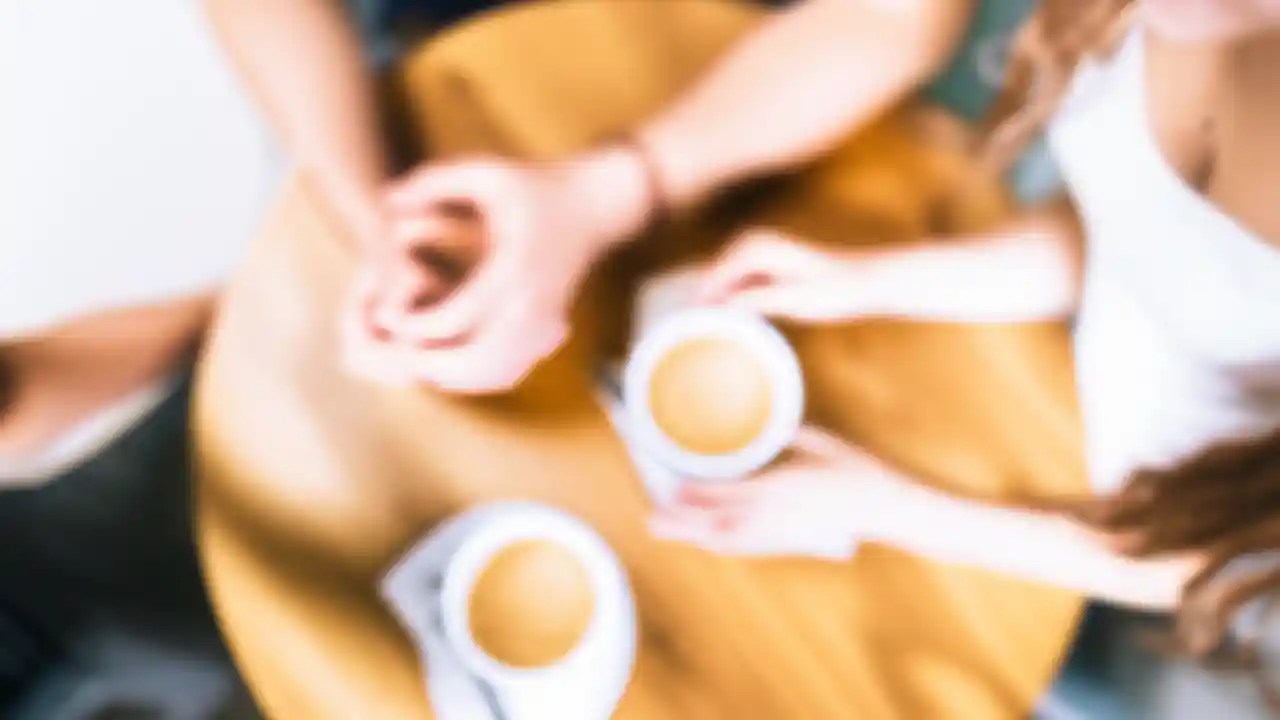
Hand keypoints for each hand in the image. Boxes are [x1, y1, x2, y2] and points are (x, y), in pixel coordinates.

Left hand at [342, 148, 651, 392]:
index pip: (456, 318)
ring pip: (492, 375)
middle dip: (428, 363)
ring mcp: (544, 325)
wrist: (595, 207)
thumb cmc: (536, 184)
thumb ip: (433, 180)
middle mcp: (533, 306)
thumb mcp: (485, 171)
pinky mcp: (549, 334)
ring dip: (450, 374)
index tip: (385, 316)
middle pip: (474, 361)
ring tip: (416, 355)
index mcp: (513, 270)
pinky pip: (509, 373)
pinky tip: (448, 362)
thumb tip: (386, 198)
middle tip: (395, 348)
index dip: (413, 326)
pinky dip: (474, 377)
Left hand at [649, 427, 905, 558]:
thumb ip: (781, 433)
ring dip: (694, 534)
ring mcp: (782, 530)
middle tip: (651, 519)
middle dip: (685, 522)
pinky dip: (718, 542)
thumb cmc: (852, 466)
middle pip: (722, 522)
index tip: (672, 488)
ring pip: (729, 538)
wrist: (882, 506)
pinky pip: (746, 545)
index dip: (700, 495)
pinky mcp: (787, 538)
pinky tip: (702, 539)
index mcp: (784, 487)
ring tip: (662, 527)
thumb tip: (748, 420)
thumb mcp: (817, 440)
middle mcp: (778, 514)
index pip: (734, 494)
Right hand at [698, 229, 876, 322]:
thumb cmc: (835, 291)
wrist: (864, 279)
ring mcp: (756, 251)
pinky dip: (728, 302)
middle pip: (711, 279)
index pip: (712, 279)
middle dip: (699, 305)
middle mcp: (751, 243)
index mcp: (756, 249)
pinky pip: (735, 284)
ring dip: (712, 305)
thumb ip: (757, 300)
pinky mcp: (763, 264)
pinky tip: (724, 326)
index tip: (684, 331)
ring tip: (698, 336)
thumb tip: (720, 307)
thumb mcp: (795, 300)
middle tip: (686, 338)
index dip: (697, 306)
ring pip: (721, 282)